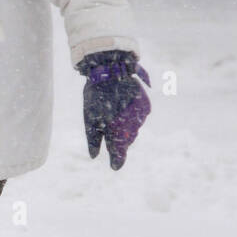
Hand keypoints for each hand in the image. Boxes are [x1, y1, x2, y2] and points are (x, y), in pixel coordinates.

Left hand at [76, 50, 150, 170]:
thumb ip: (93, 139)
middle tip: (111, 137)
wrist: (111, 69)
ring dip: (126, 129)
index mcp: (117, 129)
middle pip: (126, 140)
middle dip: (119, 141)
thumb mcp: (90, 119)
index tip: (114, 167)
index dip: (117, 160)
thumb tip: (93, 156)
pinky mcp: (146, 107)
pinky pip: (139, 118)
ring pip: (134, 130)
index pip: (118, 151)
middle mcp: (132, 125)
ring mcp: (141, 116)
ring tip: (116, 117)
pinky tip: (124, 109)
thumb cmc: (96, 96)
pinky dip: (132, 118)